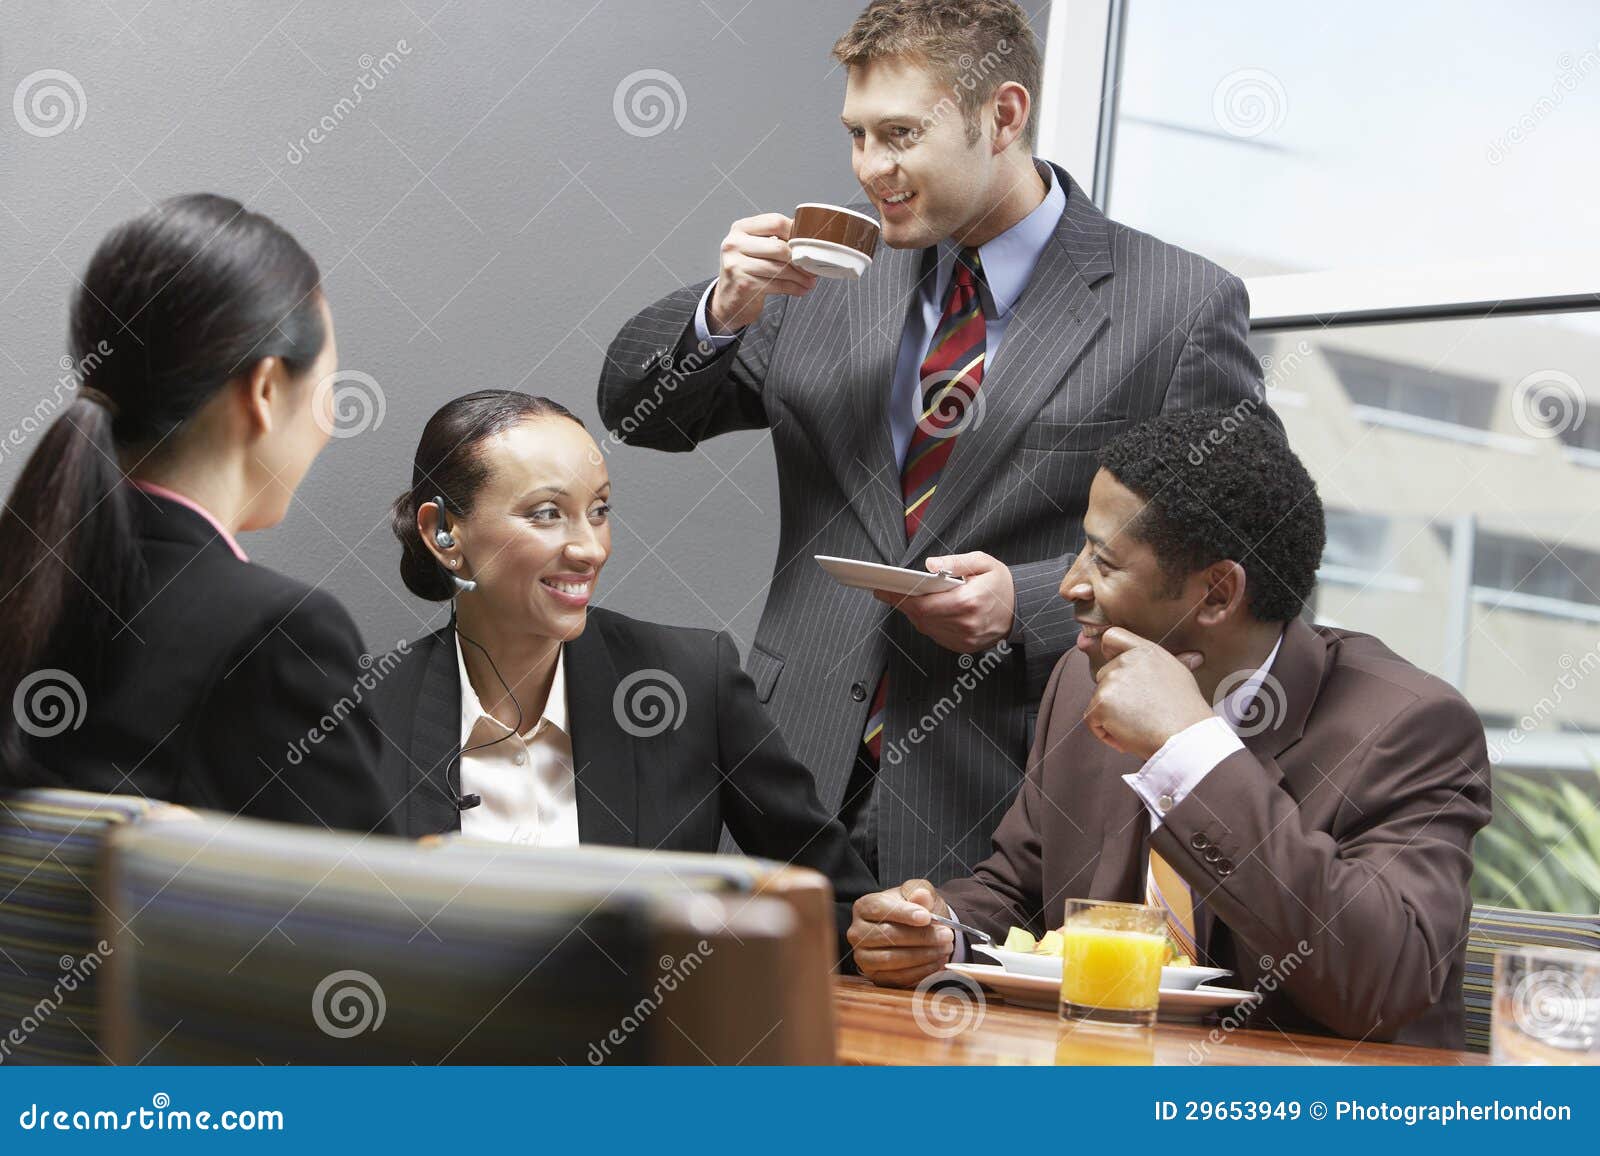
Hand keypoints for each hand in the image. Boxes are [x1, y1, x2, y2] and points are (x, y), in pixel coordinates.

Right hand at [705, 213, 818, 332]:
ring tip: (809, 280)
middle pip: (779, 247)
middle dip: (800, 259)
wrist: (729, 298)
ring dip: (799, 276)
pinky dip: (793, 288)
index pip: (775, 222)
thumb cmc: (747, 270)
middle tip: (812, 266)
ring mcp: (736, 264)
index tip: (809, 243)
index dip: (797, 233)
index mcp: (741, 228)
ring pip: (779, 268)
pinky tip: (800, 289)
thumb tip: (809, 236)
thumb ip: (775, 239)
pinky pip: (776, 284)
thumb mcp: (755, 248)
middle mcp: (734, 243)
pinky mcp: (743, 284)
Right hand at [847, 878, 954, 987]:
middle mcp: (857, 932)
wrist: (914, 929)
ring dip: (923, 955)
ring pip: (892, 959)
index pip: (880, 909)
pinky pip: (897, 977)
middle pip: (887, 935)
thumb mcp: (918, 891)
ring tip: (944, 948)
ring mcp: (864, 957)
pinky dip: (920, 971)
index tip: (926, 917)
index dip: (904, 914)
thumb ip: (918, 891)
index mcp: (864, 907)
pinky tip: (937, 962)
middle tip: (946, 935)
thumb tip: (920, 896)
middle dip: (920, 936)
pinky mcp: (875, 976)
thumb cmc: (913, 908)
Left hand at [872, 552, 1014, 653]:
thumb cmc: (1002, 584)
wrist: (1022, 609)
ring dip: (913, 613)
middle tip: (888, 590)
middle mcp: (965, 624)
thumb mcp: (983, 562)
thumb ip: (956, 562)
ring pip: (926, 627)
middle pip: (921, 617)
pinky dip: (926, 623)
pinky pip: (936, 635)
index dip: (900, 597)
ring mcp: (965, 639)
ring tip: (903, 598)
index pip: (924, 603)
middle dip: (902, 603)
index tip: (883, 589)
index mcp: (969, 601)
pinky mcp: (964, 647)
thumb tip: (931, 564)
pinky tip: (923, 610)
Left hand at [1083, 627, 1210, 758]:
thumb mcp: (1179, 674)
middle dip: (1115, 696)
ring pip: (1098, 700)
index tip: (1111, 663)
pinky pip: (1092, 720)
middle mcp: (1125, 661)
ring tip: (1138, 728)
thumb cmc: (1187, 712)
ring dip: (1111, 717)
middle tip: (1138, 714)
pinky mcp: (1101, 703)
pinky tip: (1127, 738)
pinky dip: (1105, 733)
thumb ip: (1161, 665)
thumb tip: (1192, 656)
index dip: (1108, 651)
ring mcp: (1111, 681)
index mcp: (1144, 651)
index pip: (1112, 638)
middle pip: (1104, 676)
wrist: (1186, 736)